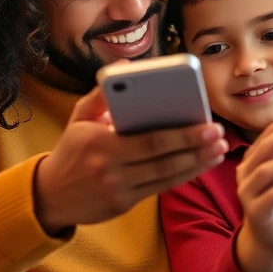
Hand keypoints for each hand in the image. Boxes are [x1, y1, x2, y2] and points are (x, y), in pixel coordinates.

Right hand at [34, 86, 227, 234]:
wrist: (51, 195)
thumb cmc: (71, 149)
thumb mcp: (79, 117)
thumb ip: (102, 93)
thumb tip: (126, 66)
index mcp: (101, 144)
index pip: (150, 139)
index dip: (183, 134)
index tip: (206, 123)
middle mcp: (111, 169)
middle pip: (163, 158)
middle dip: (197, 147)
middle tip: (221, 135)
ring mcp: (119, 190)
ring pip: (167, 176)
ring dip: (197, 163)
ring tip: (220, 149)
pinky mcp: (124, 204)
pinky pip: (160, 188)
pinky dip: (183, 175)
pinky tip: (201, 163)